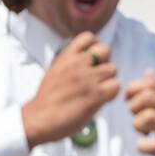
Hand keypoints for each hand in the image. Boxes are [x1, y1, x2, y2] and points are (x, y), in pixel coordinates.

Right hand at [21, 31, 119, 147]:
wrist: (38, 119)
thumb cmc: (48, 98)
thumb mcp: (55, 70)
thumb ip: (71, 61)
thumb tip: (91, 57)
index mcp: (66, 56)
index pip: (89, 37)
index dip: (94, 47)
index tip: (91, 60)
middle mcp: (77, 64)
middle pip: (105, 50)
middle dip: (104, 62)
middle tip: (97, 77)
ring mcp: (87, 78)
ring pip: (113, 69)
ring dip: (108, 80)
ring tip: (97, 91)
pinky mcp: (95, 95)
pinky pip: (116, 86)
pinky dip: (112, 93)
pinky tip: (101, 99)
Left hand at [124, 69, 154, 155]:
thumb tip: (147, 73)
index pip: (151, 84)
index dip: (133, 89)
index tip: (129, 100)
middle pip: (148, 97)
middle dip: (134, 106)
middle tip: (136, 117)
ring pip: (148, 117)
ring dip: (138, 124)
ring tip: (143, 131)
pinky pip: (151, 146)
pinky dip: (142, 146)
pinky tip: (145, 146)